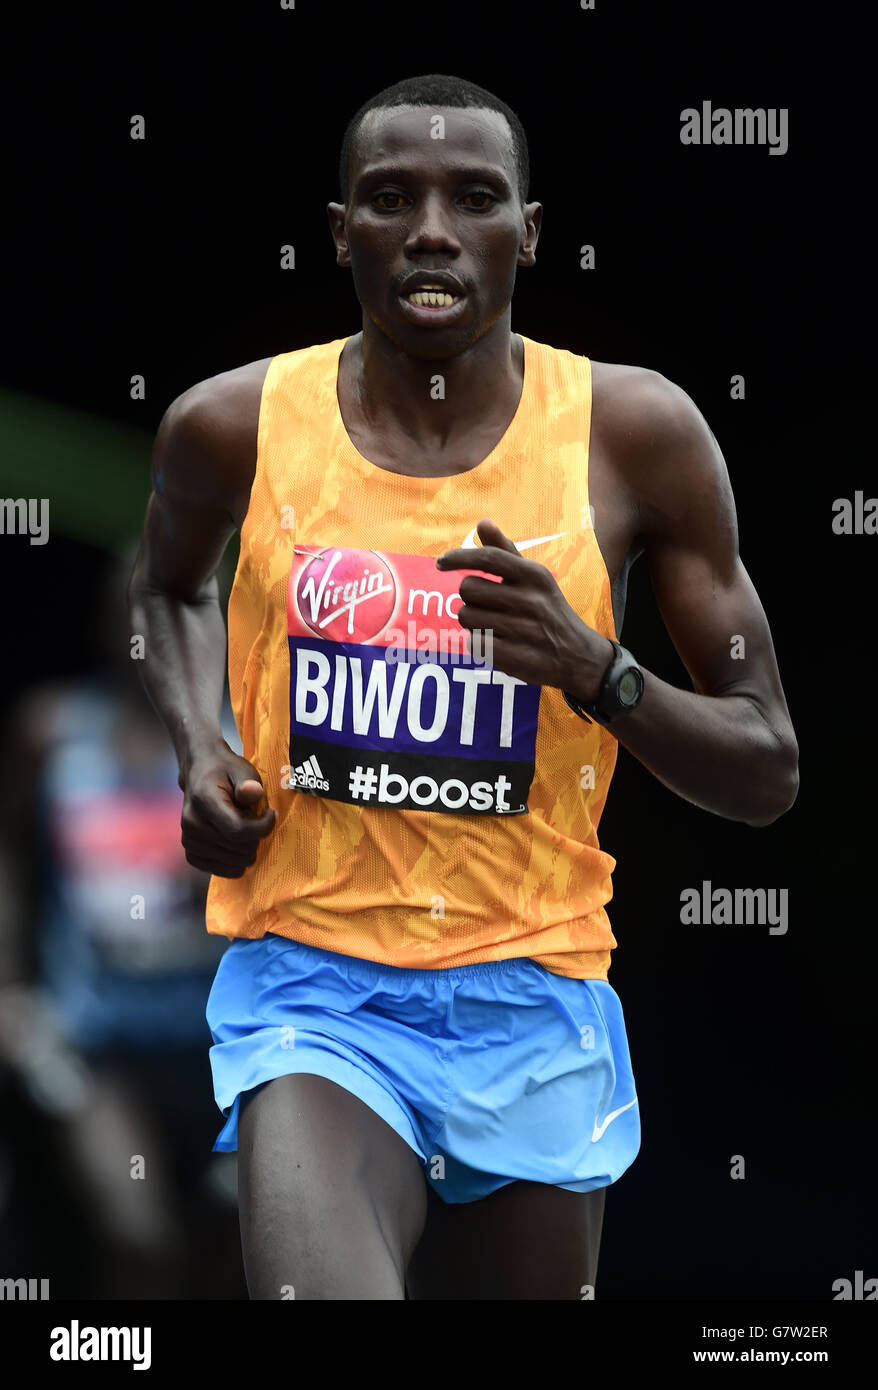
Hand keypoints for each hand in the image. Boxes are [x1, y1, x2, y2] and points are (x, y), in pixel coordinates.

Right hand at [180, 739, 276, 876]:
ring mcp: (188, 839)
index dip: (263, 827)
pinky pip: (217, 868)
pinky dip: (232, 862)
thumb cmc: (226, 771)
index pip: (239, 830)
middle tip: (253, 818)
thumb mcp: (243, 770)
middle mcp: (192, 822)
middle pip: (238, 849)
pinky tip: (237, 847)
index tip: (271, 814)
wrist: (200, 772)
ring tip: (242, 827)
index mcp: (204, 800)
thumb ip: (249, 783)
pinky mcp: (190, 850)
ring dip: (245, 849)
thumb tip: (254, 793)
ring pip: (231, 861)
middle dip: (256, 837)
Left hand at [436, 517, 612, 694]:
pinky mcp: (515, 657)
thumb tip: (482, 522)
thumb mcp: (535, 578)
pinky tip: (498, 643)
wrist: (578, 656)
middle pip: (468, 589)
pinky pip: (473, 643)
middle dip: (471, 598)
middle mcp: (530, 600)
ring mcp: (523, 630)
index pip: (488, 558)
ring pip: (467, 617)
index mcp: (534, 575)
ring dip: (474, 622)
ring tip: (496, 626)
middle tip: (489, 606)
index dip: (459, 557)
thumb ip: (506, 551)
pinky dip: (479, 644)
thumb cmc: (548, 610)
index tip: (440, 563)